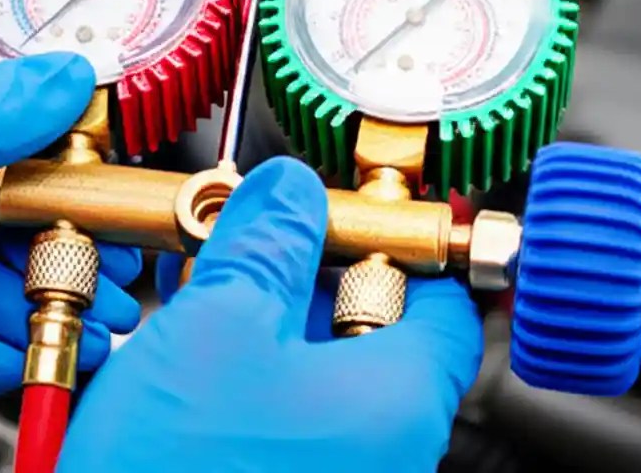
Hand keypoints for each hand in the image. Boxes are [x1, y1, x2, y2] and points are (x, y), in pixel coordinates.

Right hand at [62, 158, 482, 472]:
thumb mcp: (214, 328)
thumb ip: (264, 244)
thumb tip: (289, 194)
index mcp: (397, 402)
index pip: (442, 296)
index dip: (394, 238)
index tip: (346, 210)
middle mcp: (386, 454)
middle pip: (377, 331)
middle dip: (311, 276)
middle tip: (255, 242)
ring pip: (324, 380)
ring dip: (272, 327)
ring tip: (211, 295)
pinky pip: (290, 425)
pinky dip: (253, 383)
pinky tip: (197, 365)